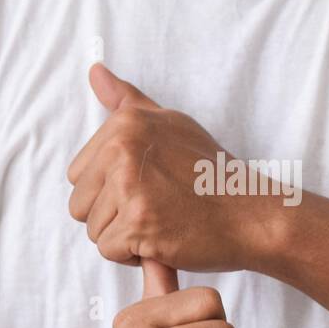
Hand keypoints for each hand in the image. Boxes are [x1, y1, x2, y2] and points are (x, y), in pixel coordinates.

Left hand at [67, 64, 269, 271]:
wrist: (249, 214)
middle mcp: (122, 150)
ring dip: (123, 237)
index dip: (109, 191)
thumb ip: (127, 101)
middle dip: (111, 216)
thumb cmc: (211, 173)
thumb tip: (94, 71)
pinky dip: (133, 256)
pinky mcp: (138, 223)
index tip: (146, 188)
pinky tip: (163, 240)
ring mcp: (130, 186)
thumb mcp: (172, 123)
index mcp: (125, 124)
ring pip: (94, 230)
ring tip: (160, 223)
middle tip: (155, 209)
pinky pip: (110, 250)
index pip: (78, 174)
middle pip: (79, 204)